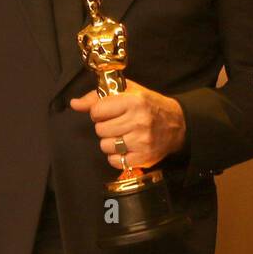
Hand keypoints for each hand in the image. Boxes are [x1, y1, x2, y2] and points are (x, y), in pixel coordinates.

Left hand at [69, 79, 185, 171]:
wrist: (177, 124)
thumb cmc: (148, 105)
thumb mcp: (127, 92)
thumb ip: (98, 97)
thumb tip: (74, 104)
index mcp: (133, 101)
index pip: (97, 111)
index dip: (99, 112)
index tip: (108, 112)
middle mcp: (138, 121)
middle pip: (100, 130)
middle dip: (105, 127)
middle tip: (117, 124)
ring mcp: (141, 141)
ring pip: (105, 146)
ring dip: (110, 142)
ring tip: (122, 135)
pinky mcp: (143, 157)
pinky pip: (114, 161)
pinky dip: (116, 156)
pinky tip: (125, 148)